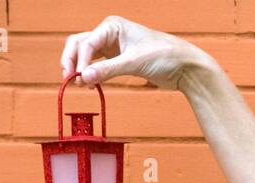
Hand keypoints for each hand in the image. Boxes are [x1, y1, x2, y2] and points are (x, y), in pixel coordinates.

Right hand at [59, 16, 215, 90]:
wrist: (185, 67)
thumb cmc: (165, 56)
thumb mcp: (134, 62)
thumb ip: (108, 70)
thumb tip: (83, 77)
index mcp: (112, 26)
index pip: (87, 42)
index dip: (80, 61)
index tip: (78, 78)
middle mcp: (109, 33)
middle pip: (80, 45)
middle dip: (73, 61)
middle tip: (69, 80)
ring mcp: (113, 47)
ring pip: (86, 55)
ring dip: (80, 68)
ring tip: (80, 84)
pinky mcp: (118, 60)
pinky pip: (98, 66)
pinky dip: (92, 74)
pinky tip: (90, 84)